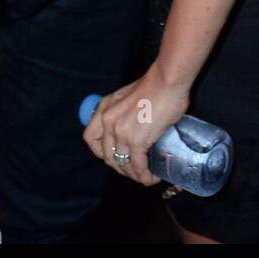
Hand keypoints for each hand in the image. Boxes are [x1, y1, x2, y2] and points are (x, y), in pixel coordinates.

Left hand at [83, 63, 189, 186]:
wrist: (167, 81)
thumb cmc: (155, 85)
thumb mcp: (128, 96)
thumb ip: (124, 112)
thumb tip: (133, 128)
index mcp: (105, 108)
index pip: (90, 138)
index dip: (101, 152)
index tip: (114, 156)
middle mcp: (108, 121)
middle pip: (107, 156)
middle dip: (121, 168)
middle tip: (135, 169)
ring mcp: (121, 132)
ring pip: (122, 164)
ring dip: (134, 175)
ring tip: (146, 175)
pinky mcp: (137, 140)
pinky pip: (138, 166)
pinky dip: (145, 176)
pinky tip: (152, 177)